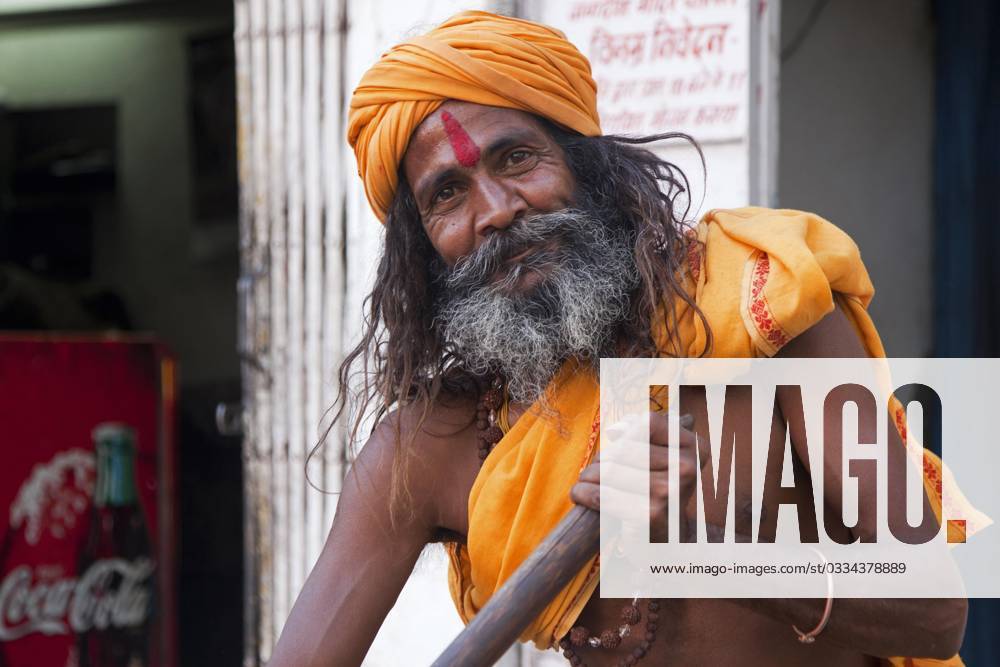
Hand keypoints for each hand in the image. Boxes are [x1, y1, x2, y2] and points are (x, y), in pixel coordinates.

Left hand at [570, 413, 698, 541]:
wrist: (668, 541)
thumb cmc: (658, 492)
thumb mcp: (663, 458)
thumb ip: (643, 432)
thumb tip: (615, 430)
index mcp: (695, 448)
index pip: (648, 424)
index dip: (626, 432)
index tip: (617, 441)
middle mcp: (686, 468)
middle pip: (623, 448)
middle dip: (602, 460)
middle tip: (596, 472)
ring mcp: (668, 492)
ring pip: (608, 470)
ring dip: (588, 476)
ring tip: (587, 483)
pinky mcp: (649, 515)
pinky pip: (602, 494)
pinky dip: (583, 493)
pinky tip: (580, 495)